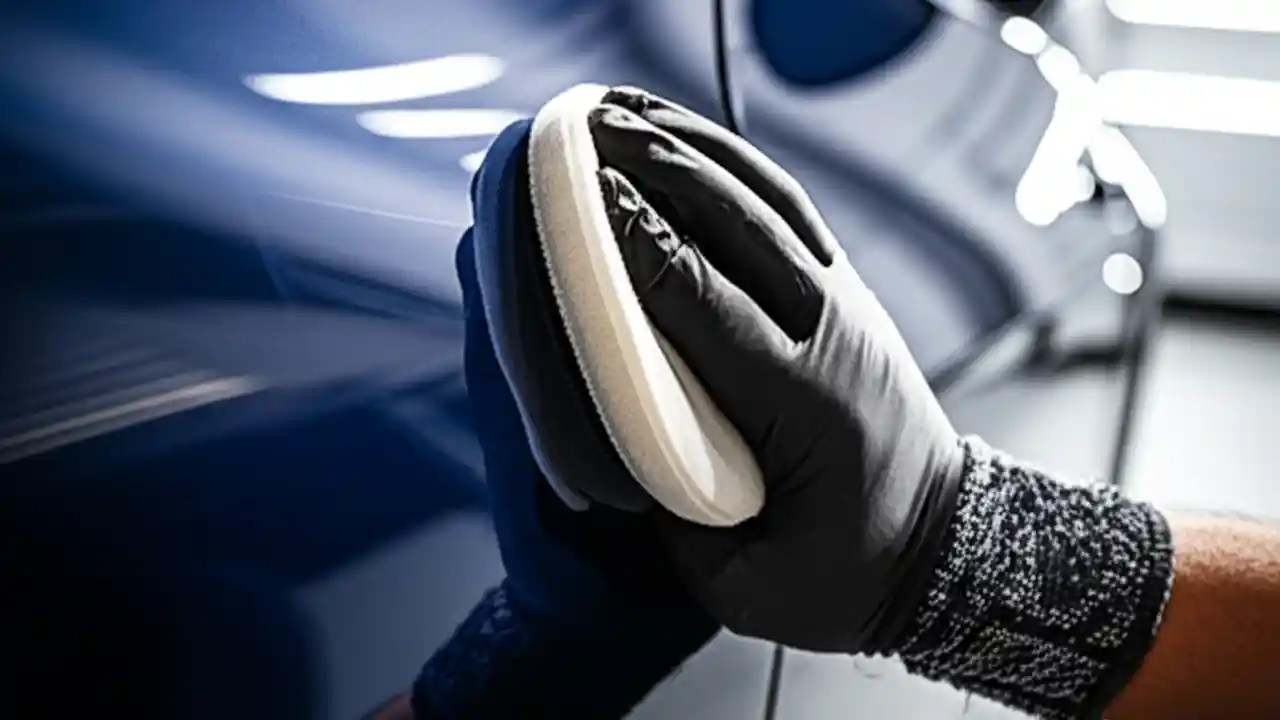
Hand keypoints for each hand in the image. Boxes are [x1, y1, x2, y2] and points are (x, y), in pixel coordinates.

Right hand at [590, 88, 965, 653]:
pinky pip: (788, 213)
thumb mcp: (747, 586)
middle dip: (658, 173)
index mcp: (804, 404)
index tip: (582, 206)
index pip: (706, 307)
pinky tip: (688, 145)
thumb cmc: (846, 577)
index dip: (638, 251)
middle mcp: (832, 336)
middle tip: (586, 137)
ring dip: (694, 154)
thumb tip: (612, 436)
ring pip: (767, 205)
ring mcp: (849, 307)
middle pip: (736, 230)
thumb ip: (673, 517)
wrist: (944, 550)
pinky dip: (736, 170)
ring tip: (625, 117)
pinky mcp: (849, 296)